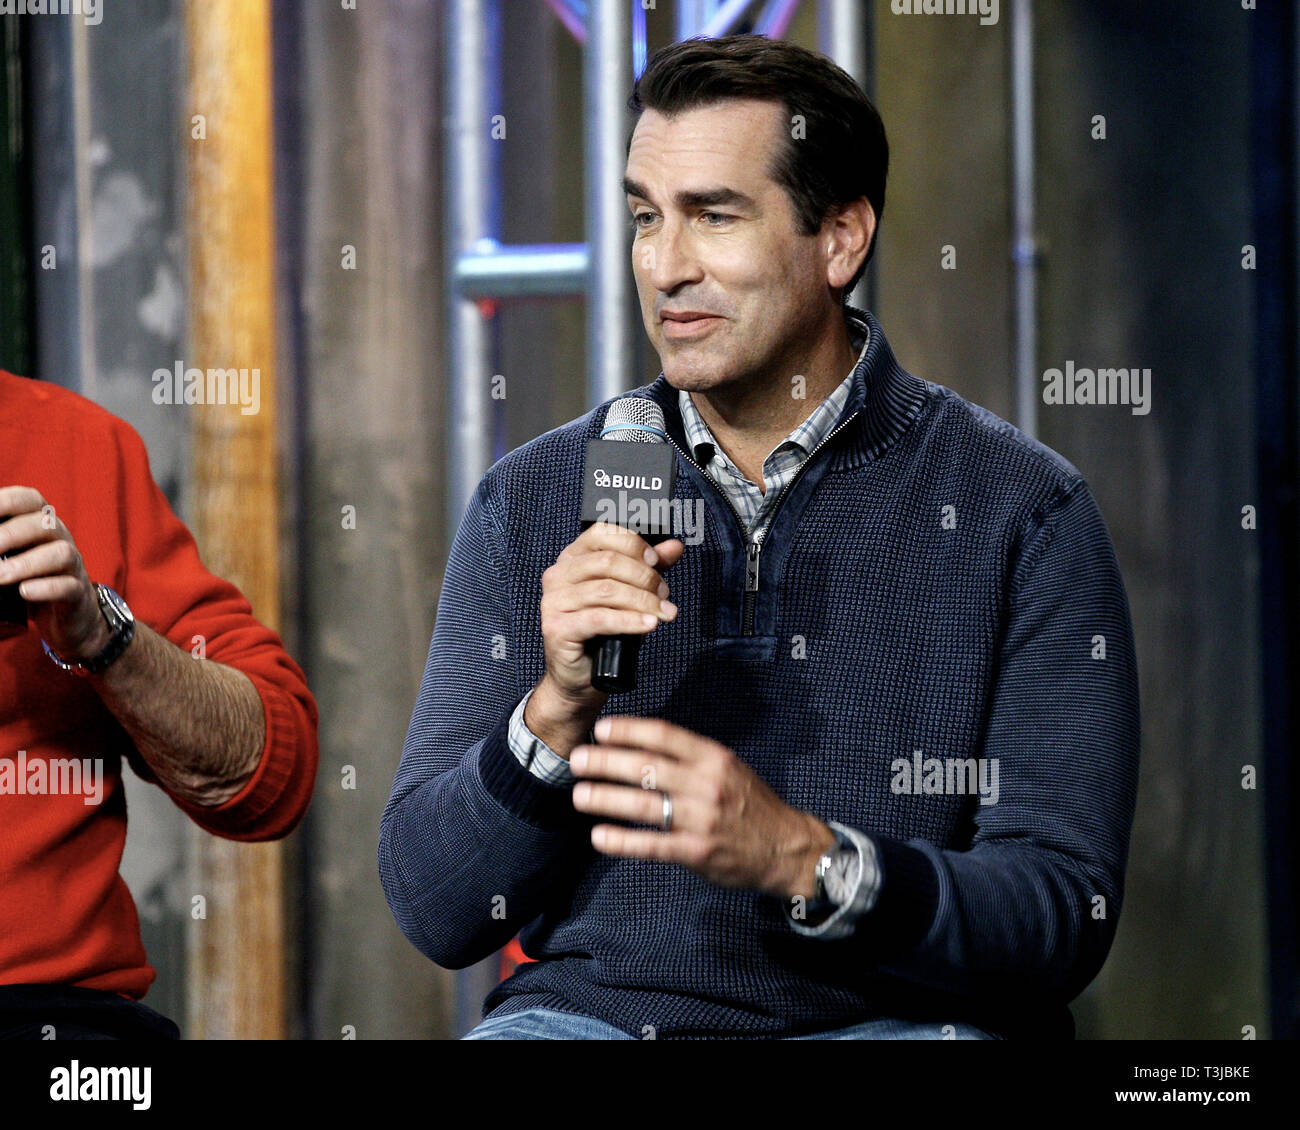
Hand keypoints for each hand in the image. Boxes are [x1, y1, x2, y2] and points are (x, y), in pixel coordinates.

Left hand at [0, 486, 110, 659]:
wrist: (67, 617)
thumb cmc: (30, 578)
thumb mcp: (11, 556)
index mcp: (40, 524)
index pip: (28, 500)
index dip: (6, 500)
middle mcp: (60, 539)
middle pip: (44, 524)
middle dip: (11, 533)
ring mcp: (72, 566)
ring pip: (61, 554)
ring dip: (28, 563)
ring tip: (1, 576)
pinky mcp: (78, 593)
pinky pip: (69, 586)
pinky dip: (46, 588)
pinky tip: (25, 591)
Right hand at [528, 523, 685, 756]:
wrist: (583, 676)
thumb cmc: (605, 633)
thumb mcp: (631, 594)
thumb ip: (649, 567)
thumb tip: (674, 547)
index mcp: (572, 558)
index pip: (602, 533)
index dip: (633, 543)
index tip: (656, 560)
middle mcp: (558, 575)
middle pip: (608, 561)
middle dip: (645, 577)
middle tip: (665, 594)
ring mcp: (554, 601)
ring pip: (607, 590)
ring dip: (643, 600)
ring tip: (664, 612)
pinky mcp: (557, 627)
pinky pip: (600, 618)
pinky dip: (630, 621)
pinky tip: (649, 625)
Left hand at [568, 714, 835, 899]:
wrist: (787, 848)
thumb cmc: (752, 804)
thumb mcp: (729, 767)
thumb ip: (691, 757)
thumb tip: (642, 745)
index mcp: (714, 757)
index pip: (665, 736)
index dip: (629, 730)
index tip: (601, 730)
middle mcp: (706, 784)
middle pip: (647, 767)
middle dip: (606, 762)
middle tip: (577, 759)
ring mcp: (701, 819)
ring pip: (644, 805)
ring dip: (605, 799)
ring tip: (579, 795)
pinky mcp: (697, 852)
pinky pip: (653, 845)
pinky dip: (623, 840)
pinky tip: (600, 836)